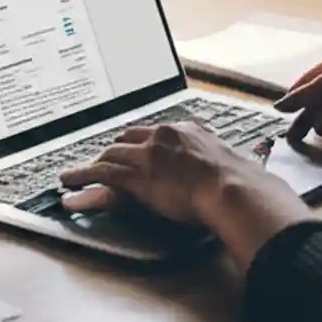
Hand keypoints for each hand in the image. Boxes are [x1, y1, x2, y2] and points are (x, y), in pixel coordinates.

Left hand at [59, 123, 314, 269]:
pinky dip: (81, 178)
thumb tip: (253, 176)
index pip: (155, 134)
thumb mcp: (234, 167)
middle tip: (101, 162)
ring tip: (74, 175)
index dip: (140, 145)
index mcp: (188, 132)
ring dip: (90, 167)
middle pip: (128, 141)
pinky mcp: (134, 174)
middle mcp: (164, 136)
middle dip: (112, 152)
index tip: (134, 151)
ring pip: (110, 157)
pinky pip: (100, 174)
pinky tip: (68, 184)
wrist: (233, 189)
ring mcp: (147, 153)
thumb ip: (233, 165)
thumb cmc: (243, 185)